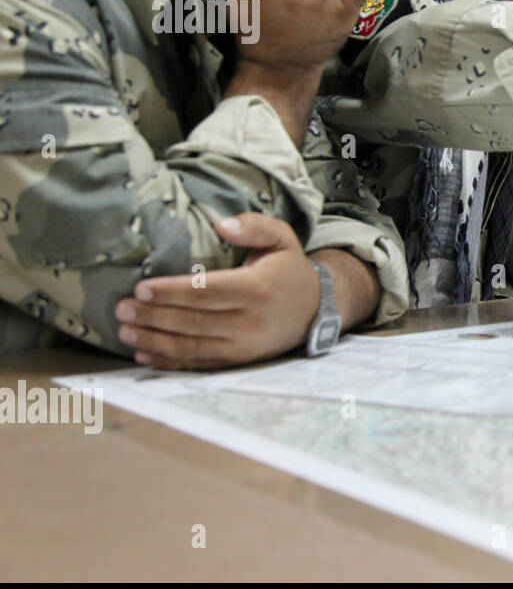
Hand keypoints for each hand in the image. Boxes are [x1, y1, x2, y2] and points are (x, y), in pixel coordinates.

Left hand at [114, 213, 319, 369]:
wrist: (314, 308)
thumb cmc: (288, 269)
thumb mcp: (282, 238)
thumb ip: (254, 226)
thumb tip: (221, 224)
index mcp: (258, 288)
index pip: (207, 292)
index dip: (172, 292)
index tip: (141, 289)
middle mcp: (251, 321)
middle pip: (193, 321)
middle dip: (154, 317)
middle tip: (121, 309)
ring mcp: (244, 346)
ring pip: (192, 346)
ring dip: (155, 340)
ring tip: (125, 331)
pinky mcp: (238, 360)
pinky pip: (199, 364)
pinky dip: (169, 362)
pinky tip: (144, 353)